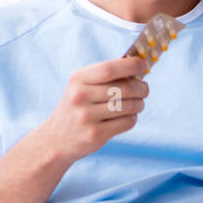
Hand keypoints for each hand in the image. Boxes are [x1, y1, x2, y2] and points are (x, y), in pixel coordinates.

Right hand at [35, 56, 149, 163]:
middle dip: (141, 88)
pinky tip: (126, 117)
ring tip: (137, 104)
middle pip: (124, 88)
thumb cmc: (78, 107)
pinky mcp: (95, 134)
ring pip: (129, 106)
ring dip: (139, 104)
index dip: (130, 65)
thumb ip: (107, 76)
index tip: (143, 64)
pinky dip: (132, 118)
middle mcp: (80, 96)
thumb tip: (139, 66)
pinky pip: (127, 122)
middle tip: (144, 89)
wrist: (57, 139)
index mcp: (78, 79)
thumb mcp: (83, 86)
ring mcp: (86, 117)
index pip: (109, 69)